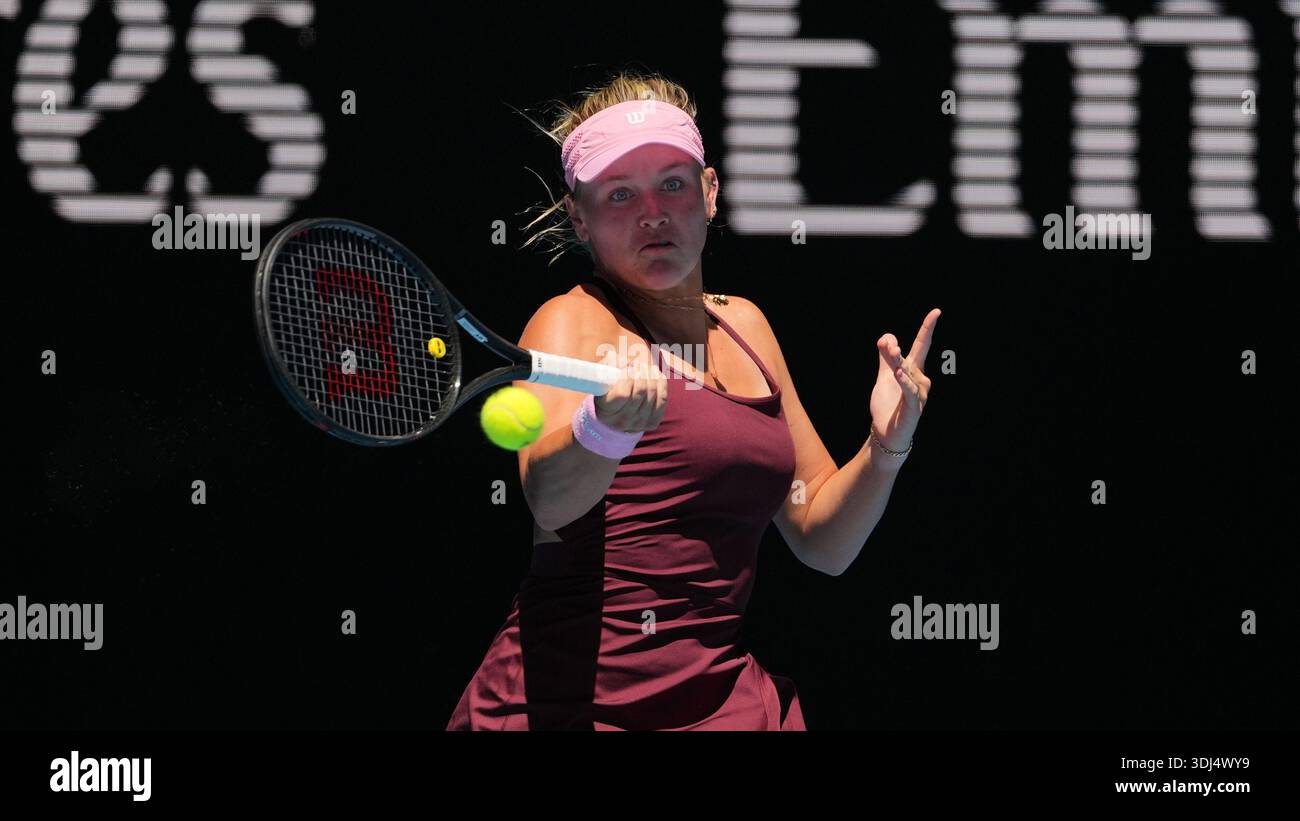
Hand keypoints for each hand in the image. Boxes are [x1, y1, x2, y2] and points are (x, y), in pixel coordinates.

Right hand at [594, 343, 667, 433]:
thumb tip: (623, 360)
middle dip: (640, 373)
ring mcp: (639, 423)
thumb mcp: (601, 377)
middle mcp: (623, 421)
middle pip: (641, 391)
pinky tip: (654, 375)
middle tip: (637, 365)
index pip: (623, 393)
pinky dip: (661, 383)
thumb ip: (609, 366)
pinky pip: (663, 398)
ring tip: (644, 368)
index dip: (627, 377)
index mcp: (606, 411)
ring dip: (650, 375)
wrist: (614, 414)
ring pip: (653, 393)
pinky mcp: (653, 422)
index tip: (626, 369)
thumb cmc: (607, 390)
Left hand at [870, 308, 940, 451]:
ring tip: (888, 352)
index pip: (922, 346)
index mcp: (914, 371)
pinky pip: (910, 391)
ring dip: (897, 362)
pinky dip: (904, 381)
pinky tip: (898, 373)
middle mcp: (921, 380)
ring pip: (908, 373)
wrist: (886, 434)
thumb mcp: (884, 377)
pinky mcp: (914, 408)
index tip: (936, 312)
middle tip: (884, 343)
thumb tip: (886, 336)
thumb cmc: (888, 406)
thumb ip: (886, 358)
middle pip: (909, 358)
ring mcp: (919, 394)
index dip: (928, 329)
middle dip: (896, 349)